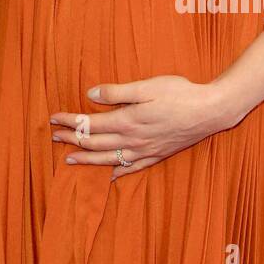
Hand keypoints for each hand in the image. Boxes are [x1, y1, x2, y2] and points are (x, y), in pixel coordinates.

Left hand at [50, 75, 232, 181]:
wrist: (210, 111)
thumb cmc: (179, 93)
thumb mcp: (146, 86)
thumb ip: (117, 93)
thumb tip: (90, 94)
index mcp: (128, 121)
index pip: (90, 124)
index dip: (70, 122)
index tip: (53, 119)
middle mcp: (133, 140)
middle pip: (95, 143)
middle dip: (72, 140)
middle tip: (53, 138)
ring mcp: (146, 150)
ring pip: (109, 159)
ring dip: (87, 158)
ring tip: (70, 160)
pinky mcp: (158, 154)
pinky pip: (132, 168)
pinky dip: (117, 172)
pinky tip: (109, 176)